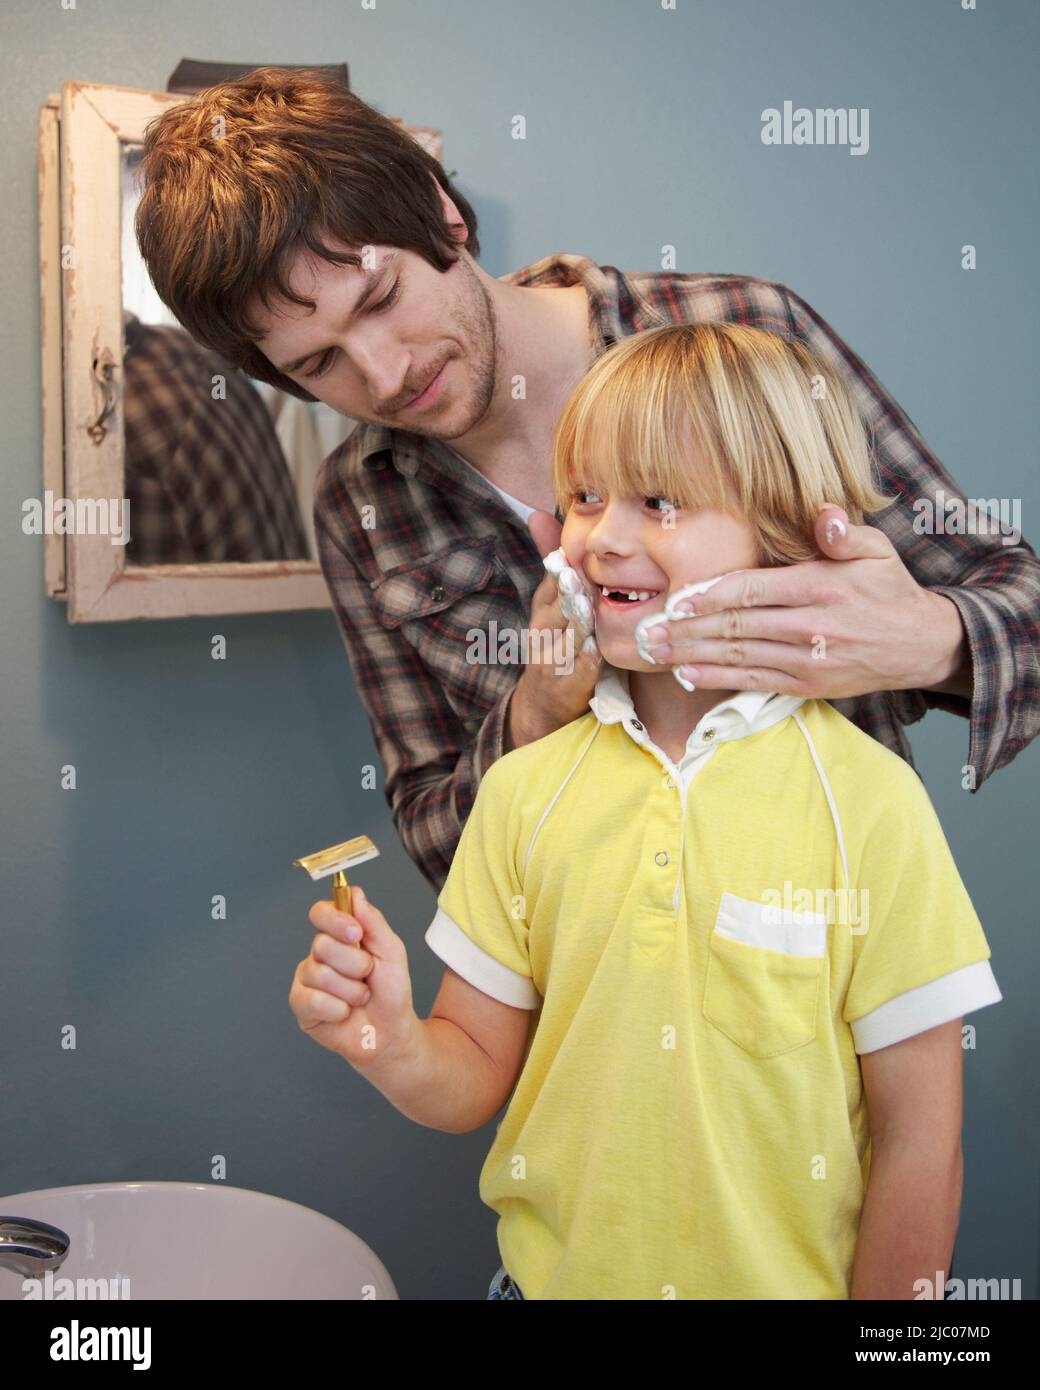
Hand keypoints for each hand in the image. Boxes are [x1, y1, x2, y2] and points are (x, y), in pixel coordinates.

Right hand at [289, 887, 417, 1067]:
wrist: (390, 1031)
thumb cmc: (390, 991)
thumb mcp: (391, 951)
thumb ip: (373, 921)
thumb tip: (355, 894)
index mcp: (339, 935)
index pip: (321, 912)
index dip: (335, 919)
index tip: (356, 933)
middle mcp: (319, 954)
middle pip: (322, 944)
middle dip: (355, 964)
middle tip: (367, 976)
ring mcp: (307, 980)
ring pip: (320, 974)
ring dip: (350, 990)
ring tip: (360, 997)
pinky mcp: (301, 1006)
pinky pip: (312, 1000)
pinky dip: (338, 1009)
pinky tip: (345, 1013)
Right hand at [508, 510, 601, 745]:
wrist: (544, 703)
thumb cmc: (557, 642)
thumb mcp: (552, 601)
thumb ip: (553, 562)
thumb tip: (539, 513)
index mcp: (544, 606)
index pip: (552, 581)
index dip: (562, 568)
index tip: (571, 554)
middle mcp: (544, 629)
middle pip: (558, 606)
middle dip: (568, 592)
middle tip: (578, 577)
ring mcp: (554, 658)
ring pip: (567, 636)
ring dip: (577, 622)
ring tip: (587, 607)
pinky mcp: (569, 684)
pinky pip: (578, 670)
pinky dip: (585, 660)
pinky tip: (594, 650)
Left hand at [640, 505, 965, 699]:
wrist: (920, 645)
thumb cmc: (889, 590)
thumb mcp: (876, 549)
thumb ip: (844, 532)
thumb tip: (824, 514)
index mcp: (821, 586)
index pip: (755, 590)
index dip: (712, 596)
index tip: (677, 599)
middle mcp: (811, 626)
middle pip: (739, 626)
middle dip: (689, 629)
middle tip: (648, 629)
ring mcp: (808, 660)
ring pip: (740, 656)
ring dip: (693, 654)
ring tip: (655, 650)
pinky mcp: (806, 685)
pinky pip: (754, 682)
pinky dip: (718, 678)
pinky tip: (687, 672)